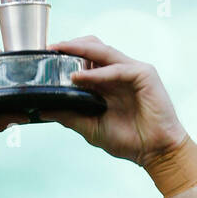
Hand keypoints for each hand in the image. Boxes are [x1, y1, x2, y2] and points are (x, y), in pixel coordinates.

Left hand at [43, 36, 186, 164]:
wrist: (154, 152)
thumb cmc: (128, 140)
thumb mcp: (90, 127)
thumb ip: (69, 116)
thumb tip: (42, 110)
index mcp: (107, 82)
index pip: (85, 59)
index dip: (66, 54)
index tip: (44, 55)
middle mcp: (118, 72)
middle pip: (93, 47)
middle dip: (71, 45)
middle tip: (50, 49)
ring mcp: (132, 71)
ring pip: (104, 51)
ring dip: (80, 50)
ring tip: (59, 52)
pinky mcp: (144, 74)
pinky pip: (117, 68)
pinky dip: (97, 73)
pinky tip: (79, 78)